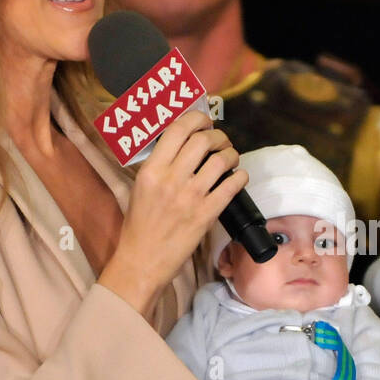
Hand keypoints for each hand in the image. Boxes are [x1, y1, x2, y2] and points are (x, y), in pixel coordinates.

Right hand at [99, 111, 247, 316]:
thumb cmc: (139, 226)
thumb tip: (182, 145)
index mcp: (151, 170)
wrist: (142, 261)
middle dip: (218, 136)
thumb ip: (159, 165)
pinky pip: (231, 186)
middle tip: (221, 142)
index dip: (196, 119)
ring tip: (231, 159)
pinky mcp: (206, 214)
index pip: (178, 130)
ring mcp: (190, 197)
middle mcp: (171, 179)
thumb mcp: (140, 187)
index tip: (205, 121)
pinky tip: (238, 177)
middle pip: (203, 140)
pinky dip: (240, 176)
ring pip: (221, 160)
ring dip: (232, 154)